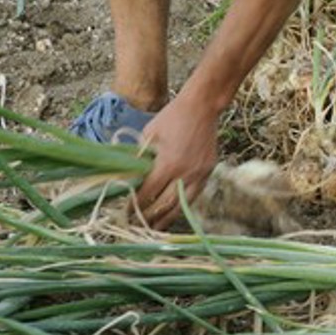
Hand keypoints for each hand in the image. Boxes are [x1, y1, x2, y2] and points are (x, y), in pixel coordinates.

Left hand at [134, 96, 218, 230]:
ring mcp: (200, 174)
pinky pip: (195, 195)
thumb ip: (140, 158)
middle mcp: (185, 173)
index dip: (136, 206)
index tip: (126, 213)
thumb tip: (130, 178)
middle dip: (150, 217)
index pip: (148, 193)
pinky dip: (183, 205)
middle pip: (165, 205)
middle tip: (138, 225)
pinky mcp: (208, 171)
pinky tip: (174, 211)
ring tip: (156, 227)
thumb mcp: (149, 135)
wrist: (202, 107)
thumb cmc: (172, 117)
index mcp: (168, 164)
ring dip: (168, 218)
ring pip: (183, 205)